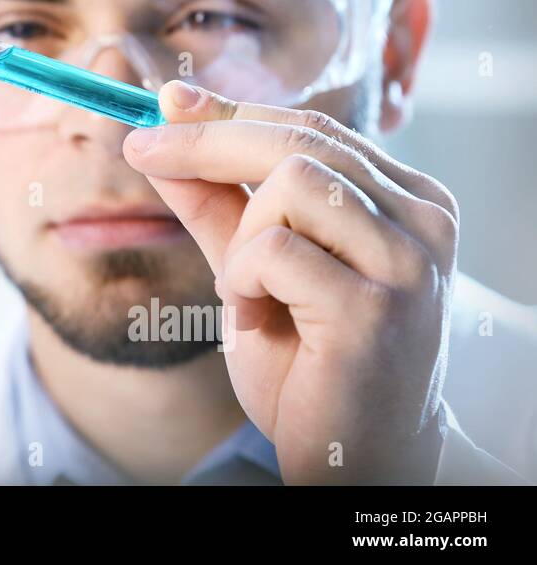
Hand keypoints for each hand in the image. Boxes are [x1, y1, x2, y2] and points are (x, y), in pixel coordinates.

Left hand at [122, 81, 458, 483]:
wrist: (351, 456)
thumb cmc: (310, 362)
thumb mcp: (251, 265)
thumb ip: (215, 199)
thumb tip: (165, 118)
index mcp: (406, 199)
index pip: (312, 128)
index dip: (228, 115)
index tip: (161, 108)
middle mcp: (424, 219)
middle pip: (298, 140)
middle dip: (206, 142)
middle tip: (141, 150)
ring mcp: (410, 262)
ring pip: (291, 185)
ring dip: (241, 239)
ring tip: (247, 294)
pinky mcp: (380, 309)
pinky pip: (276, 251)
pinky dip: (244, 280)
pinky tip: (261, 322)